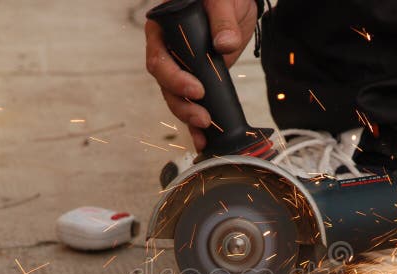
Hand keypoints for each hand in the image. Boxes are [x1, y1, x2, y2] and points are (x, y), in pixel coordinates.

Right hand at [145, 0, 257, 149]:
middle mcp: (168, 52)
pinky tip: (204, 137)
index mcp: (164, 30)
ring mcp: (182, 68)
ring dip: (188, 116)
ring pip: (176, 98)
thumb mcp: (222, 1)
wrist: (238, 3)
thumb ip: (222, 20)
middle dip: (183, 103)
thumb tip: (224, 45)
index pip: (159, 59)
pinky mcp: (198, 79)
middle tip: (203, 116)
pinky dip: (196, 122)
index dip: (174, 78)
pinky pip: (192, 102)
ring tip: (205, 128)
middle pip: (165, 85)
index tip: (197, 88)